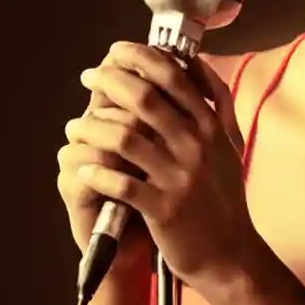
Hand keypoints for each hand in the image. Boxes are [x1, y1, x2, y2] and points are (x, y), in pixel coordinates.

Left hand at [72, 41, 260, 291]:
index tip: (116, 51)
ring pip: (125, 139)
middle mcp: (196, 146)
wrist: (229, 253)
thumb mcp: (228, 144)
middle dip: (110, 81)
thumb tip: (196, 62)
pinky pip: (121, 184)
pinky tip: (84, 169)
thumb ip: (217, 102)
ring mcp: (180, 178)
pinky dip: (97, 174)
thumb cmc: (222, 196)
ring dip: (92, 127)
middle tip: (90, 77)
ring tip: (75, 126)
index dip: (140, 57)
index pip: (172, 76)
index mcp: (208, 126)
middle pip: (144, 99)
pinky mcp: (164, 209)